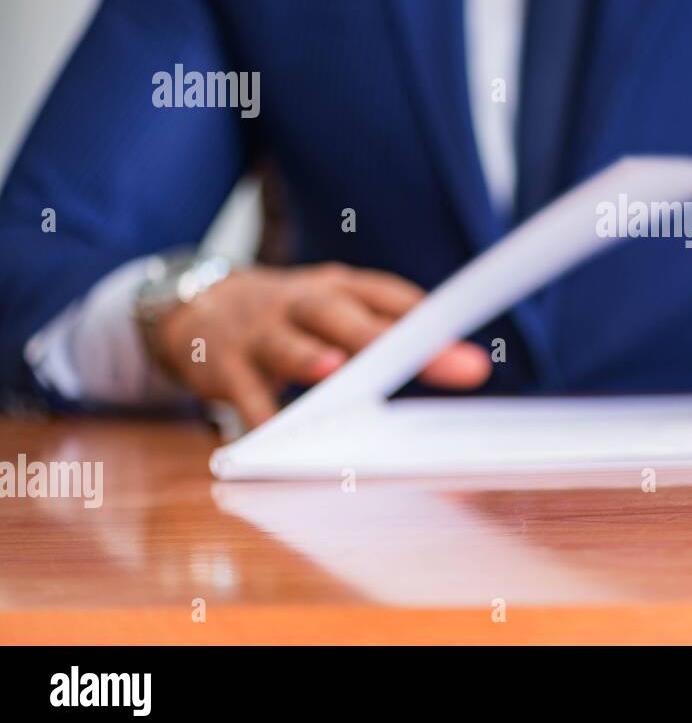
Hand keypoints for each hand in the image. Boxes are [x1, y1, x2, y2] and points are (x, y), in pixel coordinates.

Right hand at [146, 262, 490, 426]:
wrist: (196, 307)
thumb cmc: (292, 315)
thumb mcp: (336, 308)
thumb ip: (387, 327)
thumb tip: (459, 358)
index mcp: (337, 287)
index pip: (387, 295)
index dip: (424, 317)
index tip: (464, 347)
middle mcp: (299, 302)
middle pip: (342, 315)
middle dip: (384, 338)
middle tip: (429, 355)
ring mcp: (259, 332)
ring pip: (286, 343)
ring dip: (308, 356)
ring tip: (334, 368)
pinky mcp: (223, 365)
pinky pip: (243, 393)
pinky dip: (258, 415)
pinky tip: (273, 436)